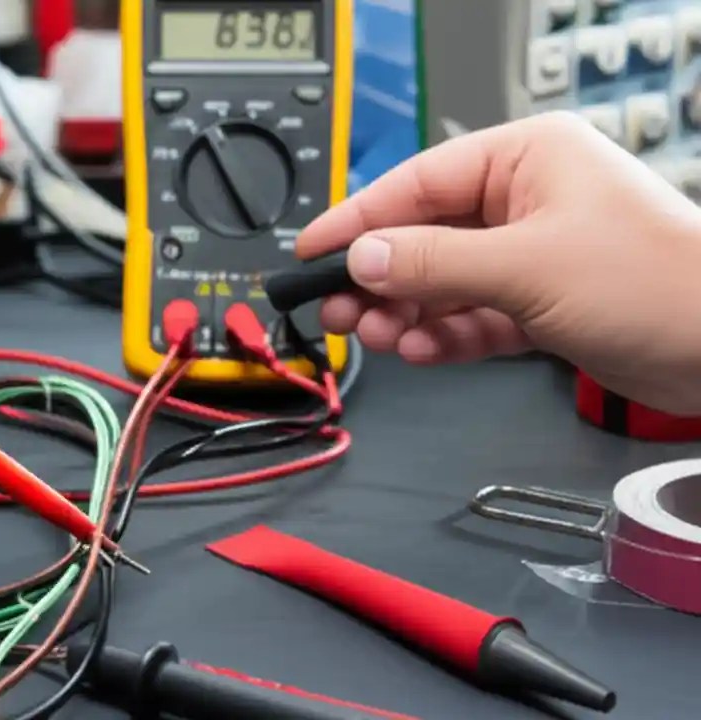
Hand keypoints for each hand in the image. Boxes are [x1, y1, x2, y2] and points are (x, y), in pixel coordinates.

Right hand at [299, 112, 700, 413]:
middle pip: (424, 234)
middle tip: (336, 307)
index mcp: (528, 157)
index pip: (418, 182)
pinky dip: (444, 333)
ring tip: (375, 334)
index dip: (360, 219)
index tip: (314, 251)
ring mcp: (533, 251)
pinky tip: (420, 348)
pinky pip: (472, 312)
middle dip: (380, 276)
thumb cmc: (661, 283)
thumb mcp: (526, 267)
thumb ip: (432, 263)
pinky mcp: (541, 300)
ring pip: (443, 279)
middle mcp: (527, 198)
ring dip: (407, 311)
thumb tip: (363, 258)